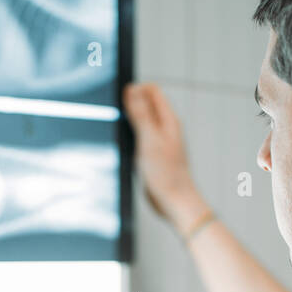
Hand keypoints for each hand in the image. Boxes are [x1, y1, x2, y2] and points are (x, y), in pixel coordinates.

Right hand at [123, 82, 210, 235]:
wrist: (173, 201)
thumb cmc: (166, 174)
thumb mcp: (148, 139)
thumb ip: (141, 113)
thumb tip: (132, 90)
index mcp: (168, 120)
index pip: (152, 90)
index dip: (135, 91)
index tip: (121, 103)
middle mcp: (166, 127)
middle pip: (146, 104)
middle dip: (130, 105)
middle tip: (118, 119)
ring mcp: (160, 140)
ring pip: (141, 121)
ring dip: (129, 122)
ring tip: (122, 135)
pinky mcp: (153, 153)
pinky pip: (140, 138)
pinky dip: (131, 138)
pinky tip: (125, 148)